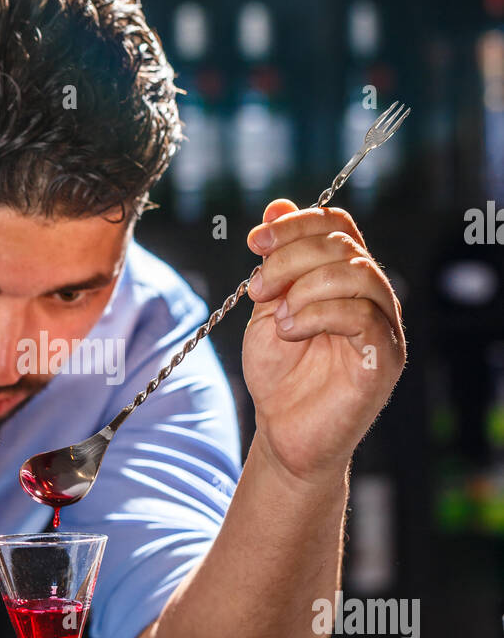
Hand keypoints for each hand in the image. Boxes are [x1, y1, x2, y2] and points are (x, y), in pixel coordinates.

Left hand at [242, 198, 405, 483]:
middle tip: (256, 290)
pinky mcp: (384, 356)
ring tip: (277, 318)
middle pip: (342, 245)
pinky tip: (291, 331)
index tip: (253, 241)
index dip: (296, 223)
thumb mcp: (269, 306)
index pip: (337, 225)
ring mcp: (384, 325)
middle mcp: (372, 295)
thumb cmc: (279, 373)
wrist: (283, 432)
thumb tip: (276, 205)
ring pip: (356, 273)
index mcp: (346, 277)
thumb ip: (276, 260)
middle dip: (289, 259)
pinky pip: (362, 314)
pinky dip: (318, 314)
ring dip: (304, 287)